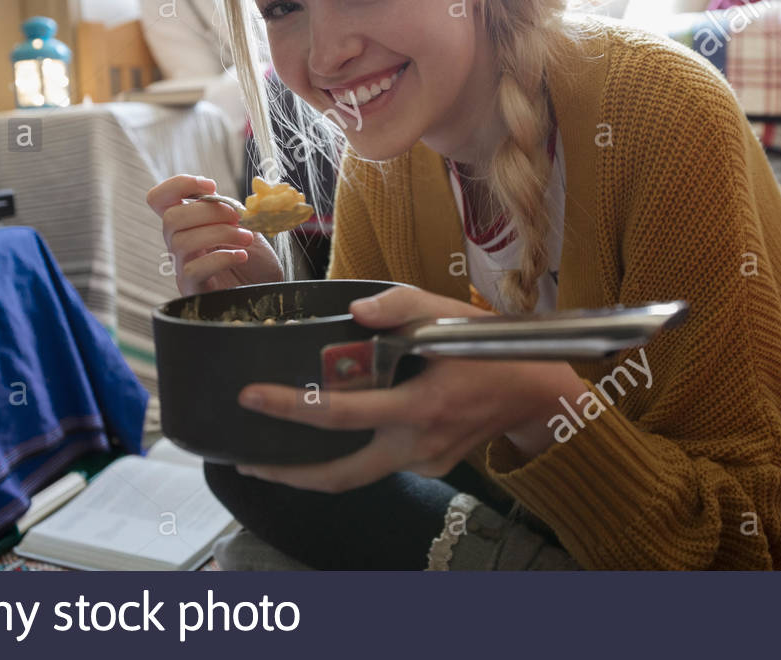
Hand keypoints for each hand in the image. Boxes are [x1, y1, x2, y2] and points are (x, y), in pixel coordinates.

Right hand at [146, 174, 283, 295]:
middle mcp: (178, 244)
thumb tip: (216, 196)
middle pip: (170, 218)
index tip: (210, 185)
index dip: (178, 185)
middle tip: (237, 218)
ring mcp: (183, 267)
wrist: (268, 289)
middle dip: (208, 212)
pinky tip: (241, 256)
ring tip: (246, 238)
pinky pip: (193, 269)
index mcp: (187, 223)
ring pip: (181, 242)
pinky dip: (221, 257)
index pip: (159, 199)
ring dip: (221, 234)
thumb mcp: (245, 226)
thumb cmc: (255, 259)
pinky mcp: (193, 288)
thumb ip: (228, 209)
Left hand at [232, 285, 589, 491]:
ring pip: (357, 475)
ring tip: (273, 455)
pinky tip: (335, 435)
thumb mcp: (446, 312)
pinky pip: (382, 462)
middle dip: (287, 474)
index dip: (291, 407)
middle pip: (339, 476)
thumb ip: (399, 305)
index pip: (341, 414)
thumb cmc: (488, 346)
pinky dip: (353, 452)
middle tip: (245, 458)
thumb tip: (355, 310)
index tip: (251, 397)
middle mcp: (417, 443)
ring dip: (313, 470)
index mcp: (418, 405)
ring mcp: (424, 461)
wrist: (535, 390)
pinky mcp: (430, 466)